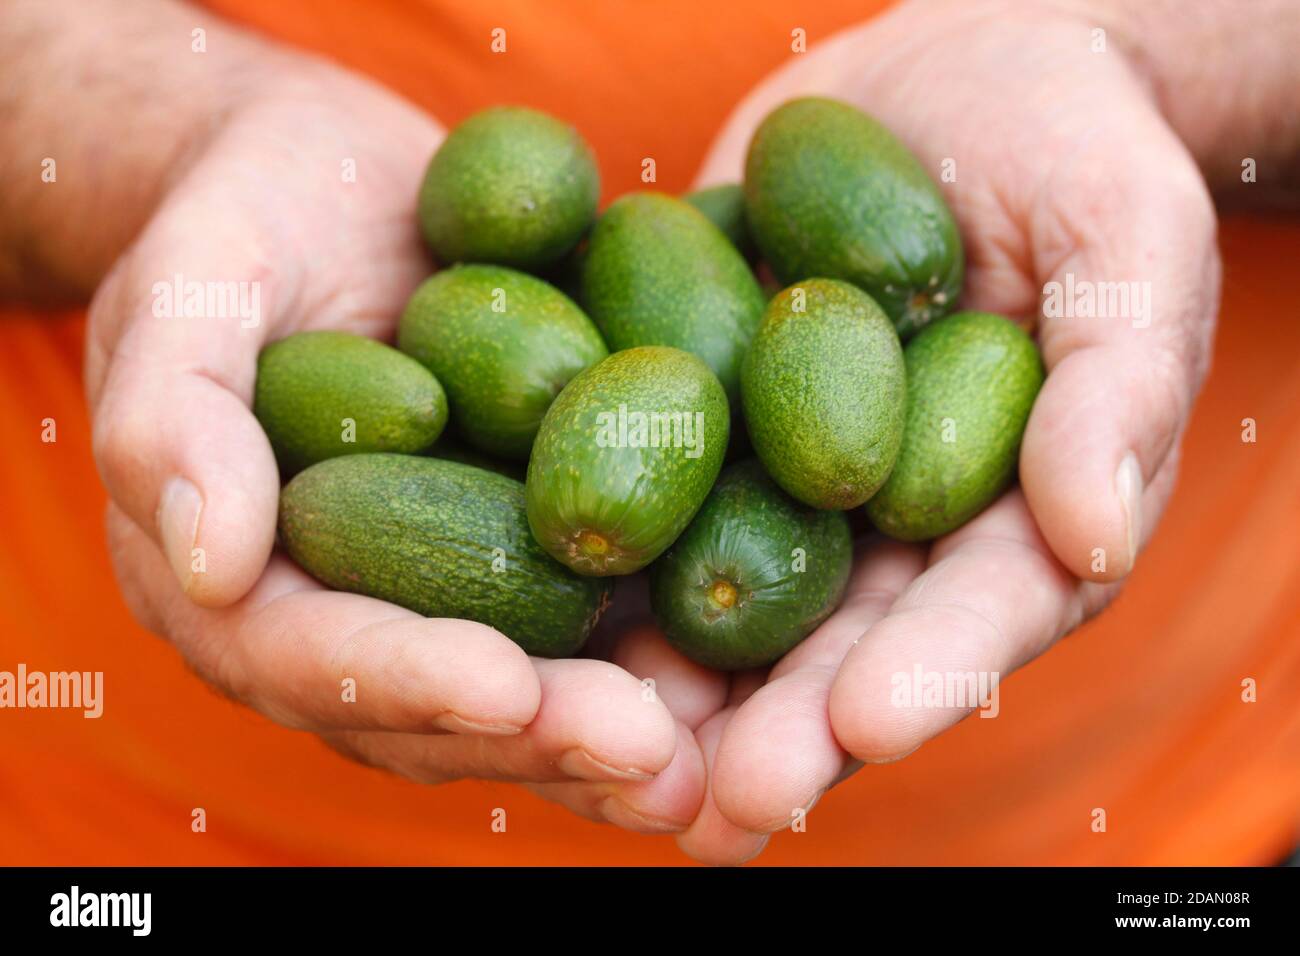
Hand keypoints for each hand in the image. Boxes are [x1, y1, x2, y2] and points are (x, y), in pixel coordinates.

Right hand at [86, 58, 712, 830]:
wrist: (338, 185)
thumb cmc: (244, 218)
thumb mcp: (191, 286)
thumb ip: (174, 413)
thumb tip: (208, 564)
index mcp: (233, 577)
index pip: (309, 653)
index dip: (405, 677)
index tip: (507, 687)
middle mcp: (340, 612)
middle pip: (432, 706)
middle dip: (541, 737)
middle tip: (648, 756)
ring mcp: (440, 589)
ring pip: (519, 695)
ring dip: (612, 739)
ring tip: (711, 768)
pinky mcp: (522, 550)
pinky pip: (584, 623)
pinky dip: (654, 663)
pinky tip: (740, 685)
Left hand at [675, 0, 1220, 862]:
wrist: (956, 81)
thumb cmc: (1075, 159)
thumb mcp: (1128, 246)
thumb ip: (1116, 387)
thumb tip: (1095, 534)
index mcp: (1009, 519)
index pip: (974, 615)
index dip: (925, 677)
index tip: (862, 729)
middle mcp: (889, 528)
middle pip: (835, 645)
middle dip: (777, 727)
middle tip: (712, 802)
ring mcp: (785, 477)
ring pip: (725, 596)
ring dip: (669, 683)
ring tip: (608, 748)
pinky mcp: (702, 416)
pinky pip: (649, 487)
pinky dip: (598, 548)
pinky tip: (534, 607)